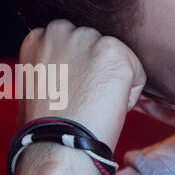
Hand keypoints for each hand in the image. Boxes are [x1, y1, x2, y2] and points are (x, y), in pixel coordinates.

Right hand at [16, 18, 146, 149]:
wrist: (58, 143)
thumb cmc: (46, 125)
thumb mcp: (37, 83)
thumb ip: (53, 64)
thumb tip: (75, 69)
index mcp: (38, 37)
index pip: (72, 41)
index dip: (78, 69)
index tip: (74, 89)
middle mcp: (61, 31)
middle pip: (96, 45)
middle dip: (97, 69)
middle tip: (86, 99)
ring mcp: (88, 39)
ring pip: (117, 58)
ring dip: (113, 80)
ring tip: (94, 104)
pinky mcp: (114, 51)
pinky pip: (136, 71)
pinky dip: (130, 93)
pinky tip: (108, 106)